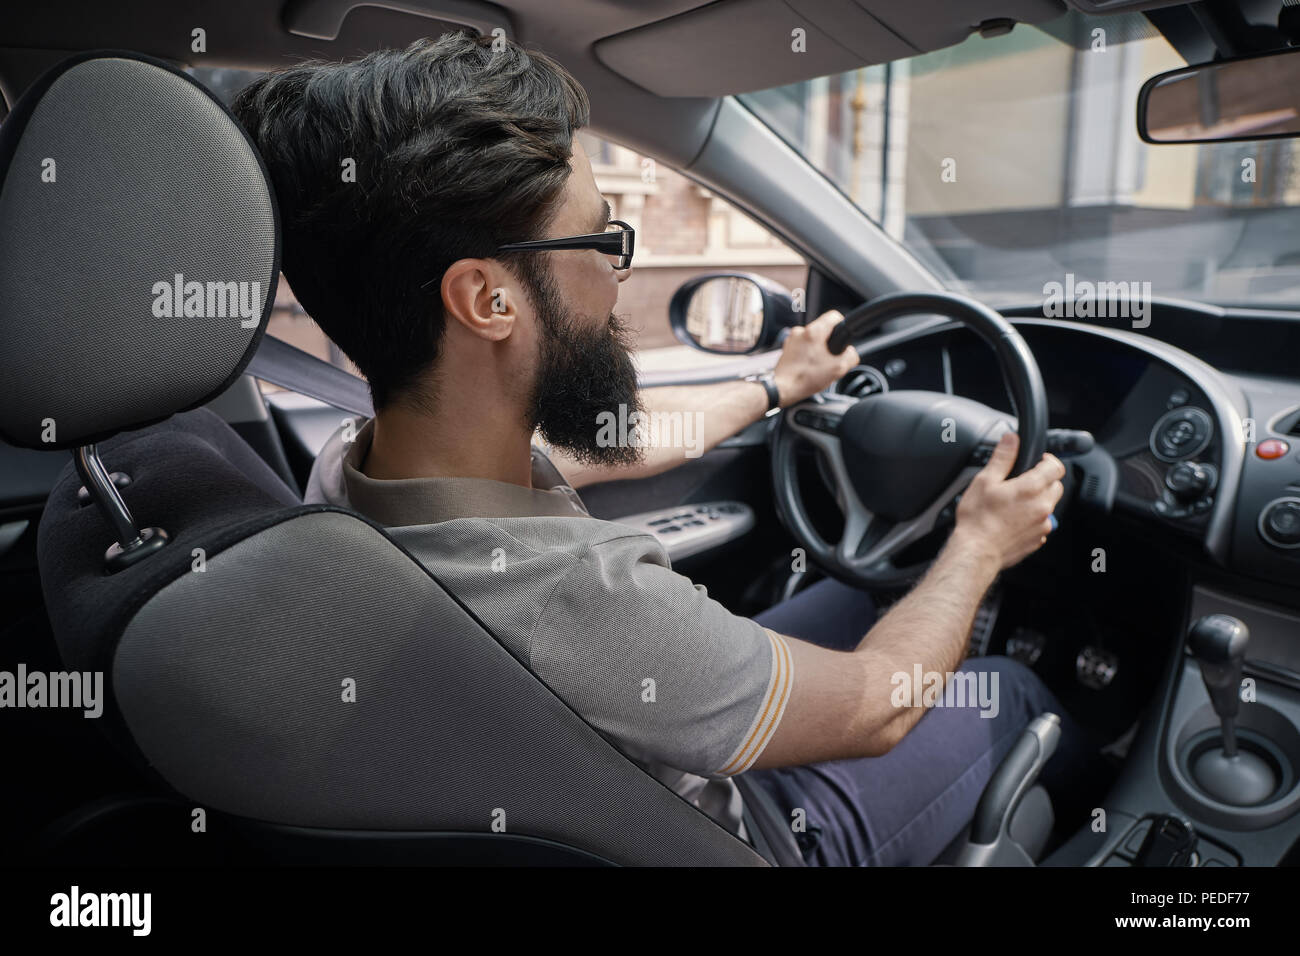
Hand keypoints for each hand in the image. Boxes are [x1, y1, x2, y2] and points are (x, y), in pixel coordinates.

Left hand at [772, 310, 860, 406]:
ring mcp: (791, 339)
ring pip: (812, 339)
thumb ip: (850, 356)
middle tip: (829, 359)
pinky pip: (803, 346)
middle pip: (823, 329)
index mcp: (814, 332)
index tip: (842, 337)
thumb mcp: (838, 369)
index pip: (834, 316)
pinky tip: (808, 367)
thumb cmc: (805, 379)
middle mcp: (801, 331)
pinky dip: (807, 354)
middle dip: (829, 343)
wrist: (782, 389)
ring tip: (817, 365)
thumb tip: (850, 352)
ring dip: (817, 350)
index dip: (842, 325)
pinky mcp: (786, 348)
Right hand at [952, 432, 1065, 570]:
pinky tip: (1013, 520)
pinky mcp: (1038, 540)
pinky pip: (1041, 524)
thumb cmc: (978, 519)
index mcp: (1032, 488)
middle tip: (1022, 482)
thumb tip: (1011, 439)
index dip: (1047, 460)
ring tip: (1014, 503)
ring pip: (1049, 505)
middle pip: (1056, 486)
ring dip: (1037, 500)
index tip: (1037, 460)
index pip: (1056, 466)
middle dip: (1044, 480)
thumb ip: (1002, 457)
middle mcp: (1043, 506)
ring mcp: (1042, 525)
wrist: (977, 552)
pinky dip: (1032, 519)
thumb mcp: (985, 481)